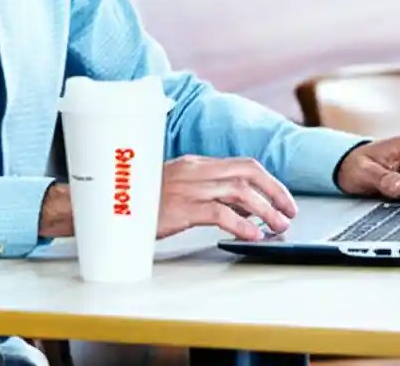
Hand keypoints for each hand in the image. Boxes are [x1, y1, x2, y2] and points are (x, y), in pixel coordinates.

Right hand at [157, 156, 297, 241]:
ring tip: (278, 226)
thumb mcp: (182, 191)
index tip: (284, 199)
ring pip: (240, 192)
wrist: (110, 206)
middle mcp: (196, 171)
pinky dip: (243, 224)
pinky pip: (220, 213)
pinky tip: (253, 235)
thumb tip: (247, 208)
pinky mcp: (181, 208)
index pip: (244, 164)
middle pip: (249, 172)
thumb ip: (212, 194)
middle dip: (275, 191)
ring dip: (265, 210)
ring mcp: (189, 188)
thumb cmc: (145, 202)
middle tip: (289, 212)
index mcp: (197, 164)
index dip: (269, 181)